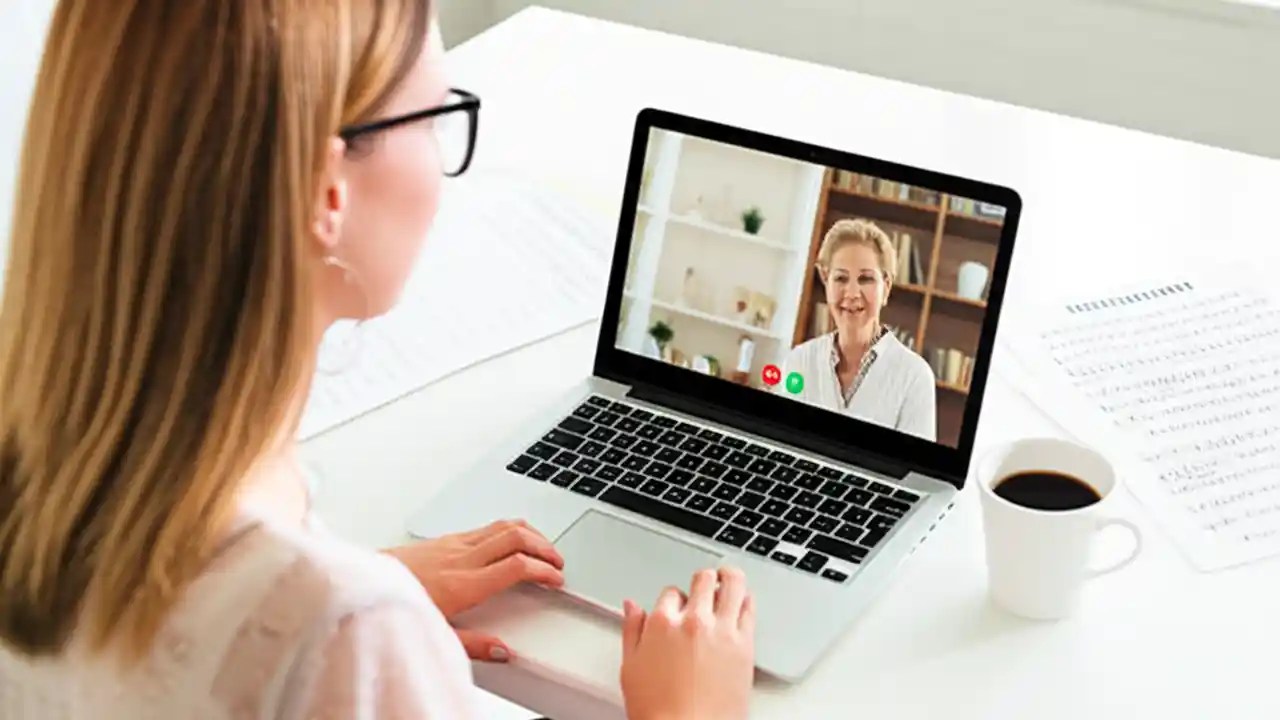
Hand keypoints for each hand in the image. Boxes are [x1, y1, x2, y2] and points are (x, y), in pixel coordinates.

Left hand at [385, 519, 564, 661]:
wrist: (361, 585)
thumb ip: (472, 645)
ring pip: (503, 526)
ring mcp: (453, 544)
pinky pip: (486, 527)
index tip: (555, 579)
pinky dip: (508, 530)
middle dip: (544, 547)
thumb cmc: (392, 606)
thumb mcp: (435, 634)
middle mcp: (461, 558)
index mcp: (463, 583)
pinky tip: (510, 539)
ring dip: (529, 534)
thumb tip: (501, 650)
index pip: (516, 566)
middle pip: (516, 538)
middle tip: (557, 562)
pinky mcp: (444, 538)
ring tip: (543, 546)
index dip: (543, 570)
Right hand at [620, 566, 755, 719]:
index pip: (671, 593)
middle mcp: (693, 620)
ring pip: (732, 584)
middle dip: (702, 581)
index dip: (674, 600)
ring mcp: (722, 630)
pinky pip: (750, 608)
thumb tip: (631, 606)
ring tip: (729, 578)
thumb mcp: (631, 668)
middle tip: (705, 585)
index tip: (677, 609)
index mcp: (662, 623)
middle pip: (702, 580)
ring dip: (729, 577)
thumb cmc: (659, 711)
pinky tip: (743, 601)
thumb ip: (632, 631)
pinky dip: (747, 599)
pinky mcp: (745, 643)